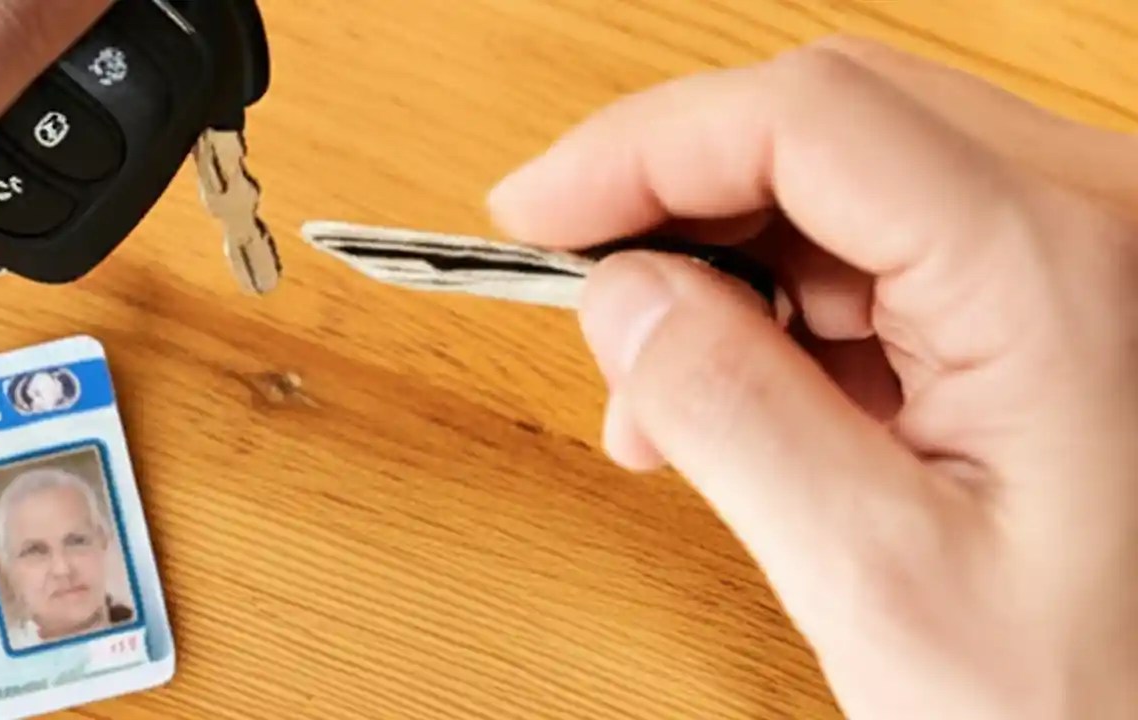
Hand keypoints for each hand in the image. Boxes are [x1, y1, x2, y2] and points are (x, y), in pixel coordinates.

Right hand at [489, 36, 1137, 718]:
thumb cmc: (1088, 699)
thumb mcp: (876, 580)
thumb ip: (732, 416)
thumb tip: (622, 295)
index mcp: (1060, 270)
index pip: (807, 119)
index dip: (643, 148)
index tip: (539, 212)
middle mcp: (1089, 221)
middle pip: (820, 126)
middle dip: (675, 205)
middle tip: (586, 295)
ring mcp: (1074, 248)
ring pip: (838, 183)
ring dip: (722, 267)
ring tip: (660, 397)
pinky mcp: (1043, 289)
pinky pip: (876, 246)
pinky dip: (780, 305)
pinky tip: (739, 394)